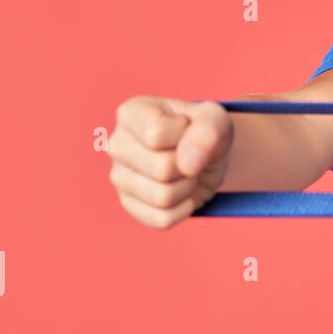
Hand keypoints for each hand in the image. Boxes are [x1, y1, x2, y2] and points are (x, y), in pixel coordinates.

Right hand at [108, 96, 233, 228]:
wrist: (205, 157)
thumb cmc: (206, 132)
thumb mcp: (216, 119)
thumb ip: (208, 131)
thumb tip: (188, 165)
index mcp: (130, 114)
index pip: (156, 134)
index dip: (186, 135)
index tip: (188, 130)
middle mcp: (116, 145)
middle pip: (161, 169)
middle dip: (190, 166)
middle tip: (191, 157)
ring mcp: (118, 178)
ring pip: (163, 197)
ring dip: (189, 187)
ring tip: (186, 172)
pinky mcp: (129, 205)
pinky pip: (162, 219)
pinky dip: (185, 208)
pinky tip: (183, 192)